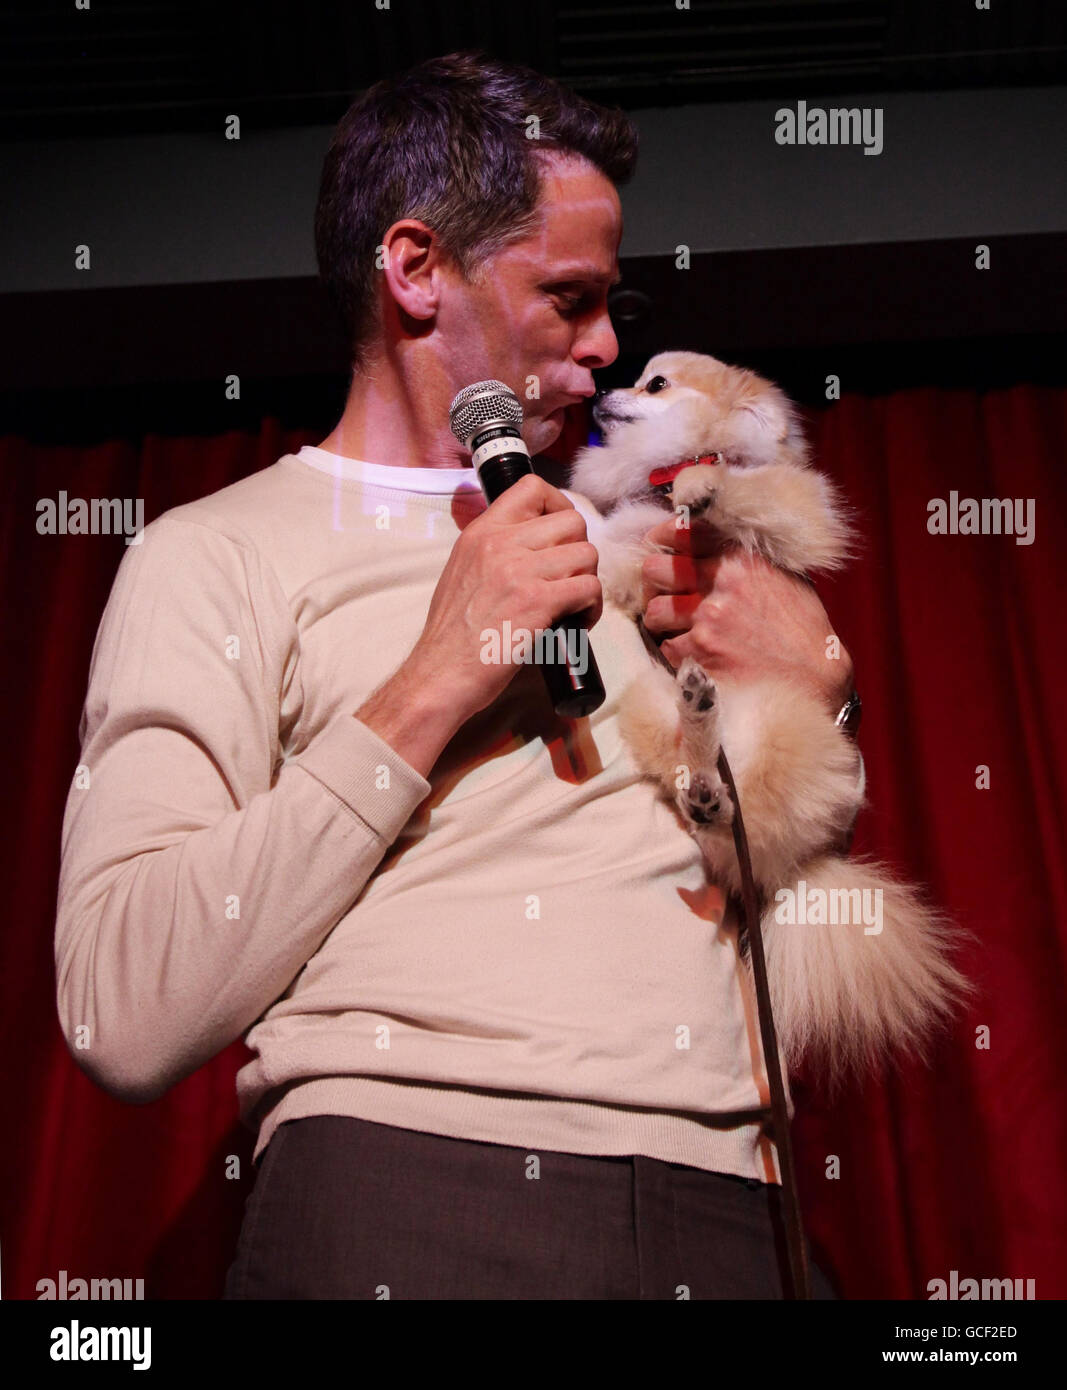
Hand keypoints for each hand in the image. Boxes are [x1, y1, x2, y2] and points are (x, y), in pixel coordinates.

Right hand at [409, 473, 602, 721]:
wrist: (440, 673)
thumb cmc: (451, 635)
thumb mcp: (462, 572)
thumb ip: (493, 552)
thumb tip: (529, 547)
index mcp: (481, 532)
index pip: (533, 488)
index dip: (559, 506)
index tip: (560, 536)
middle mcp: (500, 543)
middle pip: (572, 522)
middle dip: (579, 551)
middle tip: (569, 579)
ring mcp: (520, 570)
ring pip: (586, 554)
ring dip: (588, 581)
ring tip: (574, 605)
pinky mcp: (537, 601)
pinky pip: (589, 587)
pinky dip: (591, 607)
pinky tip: (576, 623)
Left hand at [640, 517, 853, 713]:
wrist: (815, 678)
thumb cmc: (803, 628)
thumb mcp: (784, 576)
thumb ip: (746, 559)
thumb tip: (711, 545)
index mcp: (742, 558)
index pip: (683, 533)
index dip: (663, 538)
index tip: (657, 545)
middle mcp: (721, 583)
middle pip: (655, 569)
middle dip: (655, 581)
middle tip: (664, 592)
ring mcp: (707, 620)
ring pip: (654, 611)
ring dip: (661, 620)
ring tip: (676, 627)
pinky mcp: (699, 654)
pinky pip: (666, 647)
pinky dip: (676, 652)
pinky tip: (694, 654)